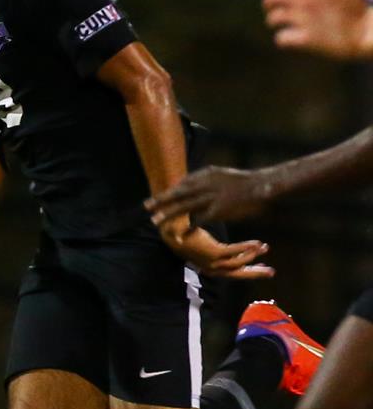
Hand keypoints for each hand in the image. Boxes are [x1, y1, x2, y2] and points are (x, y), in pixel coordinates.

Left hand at [143, 166, 274, 226]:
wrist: (261, 185)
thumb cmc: (243, 182)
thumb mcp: (221, 175)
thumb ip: (206, 180)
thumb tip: (191, 185)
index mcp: (206, 174)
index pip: (182, 183)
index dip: (170, 193)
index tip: (158, 199)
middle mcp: (205, 184)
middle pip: (178, 193)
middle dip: (162, 200)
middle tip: (146, 206)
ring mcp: (211, 197)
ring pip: (184, 206)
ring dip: (168, 214)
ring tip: (155, 221)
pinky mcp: (218, 210)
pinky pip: (199, 219)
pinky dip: (189, 226)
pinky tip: (180, 233)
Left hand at [157, 220, 273, 279]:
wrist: (171, 230)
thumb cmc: (186, 236)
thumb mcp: (205, 246)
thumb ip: (218, 249)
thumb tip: (232, 250)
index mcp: (209, 267)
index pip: (232, 272)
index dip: (248, 271)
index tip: (262, 267)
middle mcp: (211, 268)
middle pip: (238, 273)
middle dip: (255, 273)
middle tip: (271, 271)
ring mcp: (212, 261)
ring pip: (238, 263)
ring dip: (253, 255)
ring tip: (264, 247)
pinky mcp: (213, 252)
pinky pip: (235, 251)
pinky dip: (247, 248)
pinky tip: (257, 243)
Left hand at [264, 0, 372, 60]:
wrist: (365, 34)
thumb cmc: (355, 9)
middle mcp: (305, 1)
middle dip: (269, 2)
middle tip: (274, 8)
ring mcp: (303, 20)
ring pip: (274, 17)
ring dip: (274, 21)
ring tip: (281, 24)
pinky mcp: (305, 39)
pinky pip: (282, 38)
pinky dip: (284, 39)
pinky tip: (290, 38)